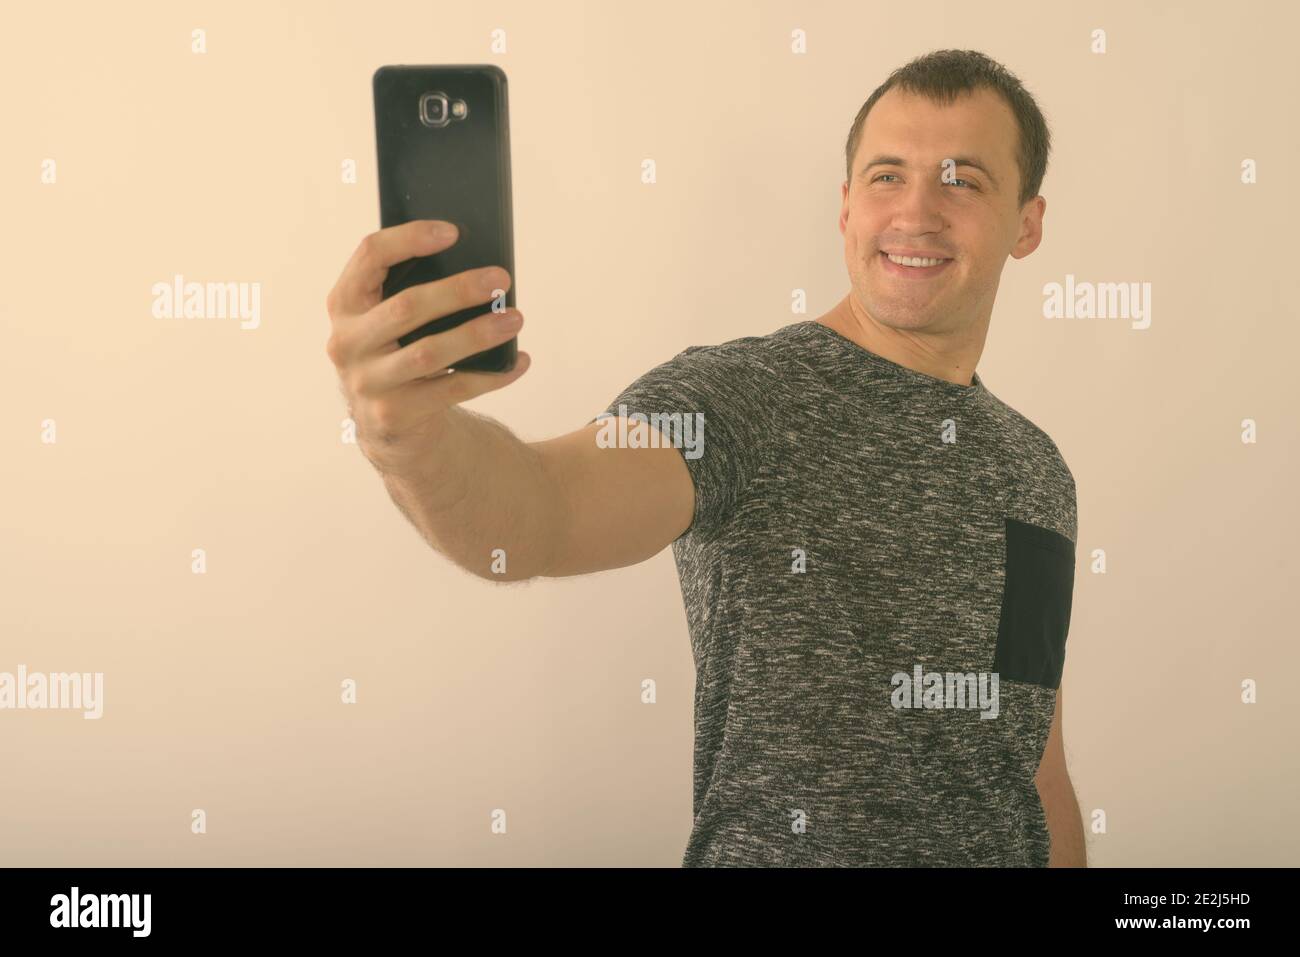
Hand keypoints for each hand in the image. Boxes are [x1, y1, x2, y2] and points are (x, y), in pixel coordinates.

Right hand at [325, 219, 529, 472]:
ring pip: (429, 352)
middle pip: (406, 307)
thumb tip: (479, 268)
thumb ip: (414, 289)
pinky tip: (518, 363)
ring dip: (478, 334)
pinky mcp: (393, 415)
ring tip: (515, 319)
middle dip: (458, 290)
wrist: (391, 424)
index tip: (453, 232)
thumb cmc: (401, 351)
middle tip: (502, 279)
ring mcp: (367, 382)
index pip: (370, 255)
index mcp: (345, 303)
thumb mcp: (392, 319)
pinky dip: (491, 376)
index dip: (410, 238)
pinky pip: (452, 390)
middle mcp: (346, 342)